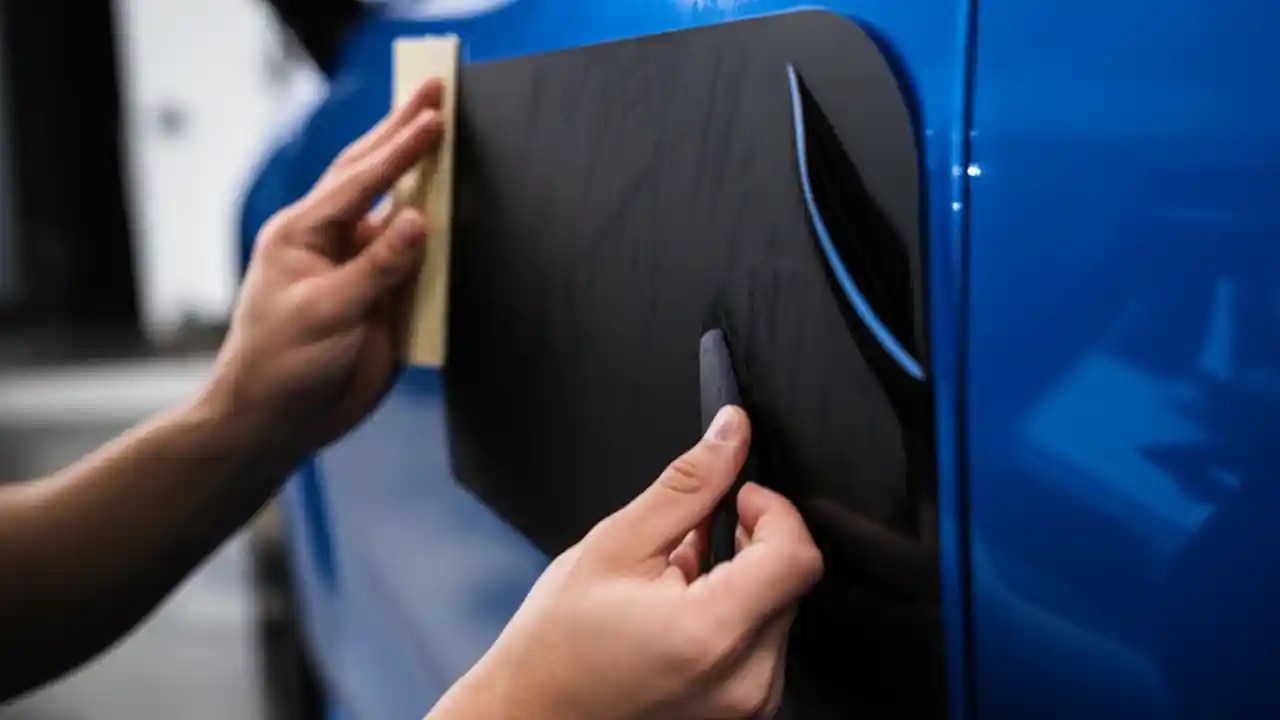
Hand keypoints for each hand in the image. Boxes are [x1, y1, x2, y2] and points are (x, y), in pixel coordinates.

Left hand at [203, 79, 443, 456]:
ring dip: (424, 176)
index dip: (400, 150)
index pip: (360, 181)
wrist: (277, 420)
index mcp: (304, 234)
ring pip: (399, 213)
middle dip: (404, 134)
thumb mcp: (326, 313)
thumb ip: (376, 268)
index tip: (435, 119)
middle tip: (437, 92)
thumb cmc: (281, 364)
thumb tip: (418, 220)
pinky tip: (453, 206)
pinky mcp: (381, 299)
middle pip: (373, 176)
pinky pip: (415, 258)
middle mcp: (332, 242)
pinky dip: (436, 232)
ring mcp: (358, 268)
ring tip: (446, 131)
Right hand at [431, 406, 823, 718]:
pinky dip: (734, 614)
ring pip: (780, 607)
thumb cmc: (557, 645)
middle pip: (790, 579)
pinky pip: (764, 642)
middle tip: (688, 538)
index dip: (772, 510)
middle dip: (748, 541)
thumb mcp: (615, 545)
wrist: (532, 716)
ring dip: (741, 578)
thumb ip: (687, 485)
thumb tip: (732, 433)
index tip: (735, 498)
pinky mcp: (745, 711)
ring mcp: (748, 703)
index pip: (797, 555)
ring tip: (675, 579)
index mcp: (712, 633)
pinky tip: (682, 611)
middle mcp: (744, 679)